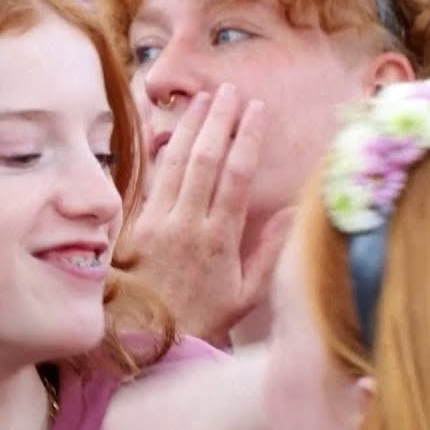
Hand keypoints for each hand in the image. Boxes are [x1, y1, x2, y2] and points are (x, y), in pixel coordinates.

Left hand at [121, 83, 286, 343]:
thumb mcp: (247, 294)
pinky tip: (172, 130)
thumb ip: (270, 251)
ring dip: (189, 126)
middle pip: (203, 159)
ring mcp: (157, 222)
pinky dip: (163, 150)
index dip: (247, 137)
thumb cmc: (204, 317)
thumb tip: (294, 210)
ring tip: (203, 99)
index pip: (236, 175)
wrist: (148, 339)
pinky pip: (151, 179)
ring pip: (174, 163)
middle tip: (230, 91)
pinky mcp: (136, 225)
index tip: (257, 109)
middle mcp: (186, 225)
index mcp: (218, 240)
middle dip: (218, 119)